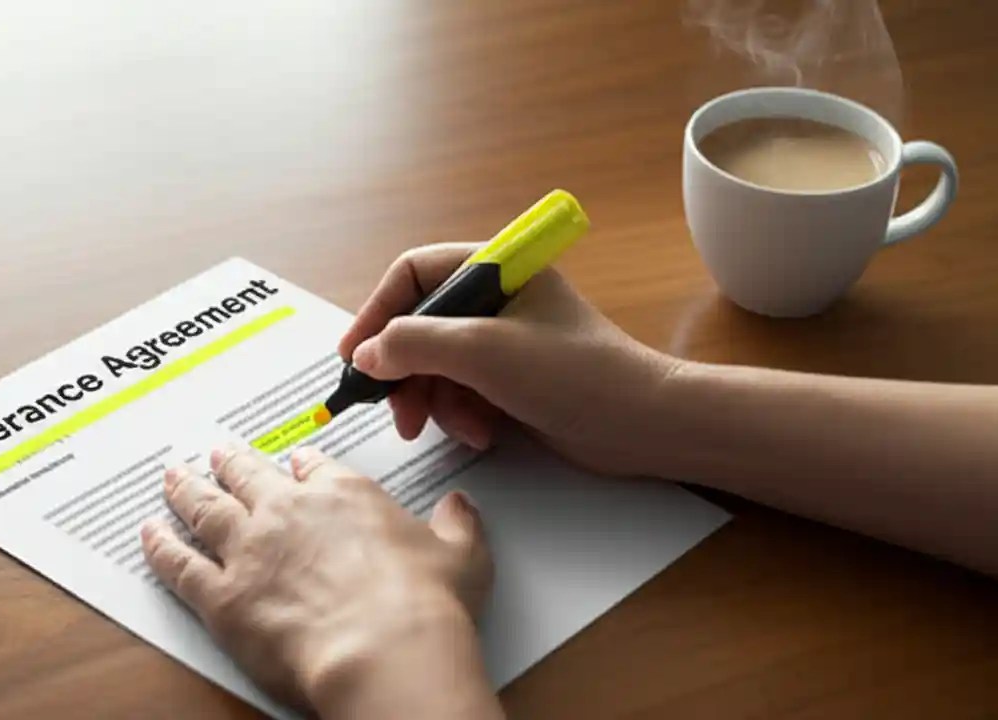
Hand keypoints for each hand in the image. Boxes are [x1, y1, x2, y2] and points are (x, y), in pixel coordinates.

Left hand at [140, 445, 500, 718]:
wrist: (387, 650)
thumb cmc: (426, 605)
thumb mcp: (462, 554)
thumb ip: (457, 524)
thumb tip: (461, 508)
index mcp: (343, 494)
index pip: (312, 466)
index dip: (298, 464)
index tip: (290, 462)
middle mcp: (288, 511)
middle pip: (247, 475)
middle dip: (229, 462)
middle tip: (215, 454)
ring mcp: (250, 550)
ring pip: (205, 508)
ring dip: (185, 491)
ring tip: (172, 478)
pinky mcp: (222, 596)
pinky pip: (179, 564)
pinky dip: (160, 546)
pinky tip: (149, 534)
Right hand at [338, 243, 678, 477]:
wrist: (643, 426)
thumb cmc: (573, 374)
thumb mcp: (484, 352)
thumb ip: (415, 345)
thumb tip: (367, 355)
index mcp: (497, 269)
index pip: (414, 275)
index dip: (377, 312)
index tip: (354, 358)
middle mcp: (498, 299)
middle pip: (420, 326)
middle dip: (406, 371)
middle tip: (396, 412)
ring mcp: (505, 341)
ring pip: (437, 366)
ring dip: (436, 401)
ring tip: (456, 429)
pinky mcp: (513, 381)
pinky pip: (462, 392)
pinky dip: (462, 415)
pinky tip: (483, 434)